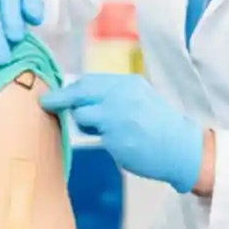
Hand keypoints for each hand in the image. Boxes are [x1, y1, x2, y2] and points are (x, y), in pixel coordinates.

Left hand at [40, 74, 208, 194]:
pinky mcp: (113, 137)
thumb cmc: (159, 125)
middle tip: (46, 102)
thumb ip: (113, 95)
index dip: (70, 88)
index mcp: (127, 83)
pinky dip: (101, 139)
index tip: (57, 93)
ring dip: (83, 123)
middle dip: (59, 98)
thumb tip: (79, 96)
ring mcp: (116, 115)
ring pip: (80, 115)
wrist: (182, 148)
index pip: (88, 80)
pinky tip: (120, 143)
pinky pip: (94, 137)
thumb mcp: (139, 98)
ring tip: (105, 131)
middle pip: (78, 92)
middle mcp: (120, 94)